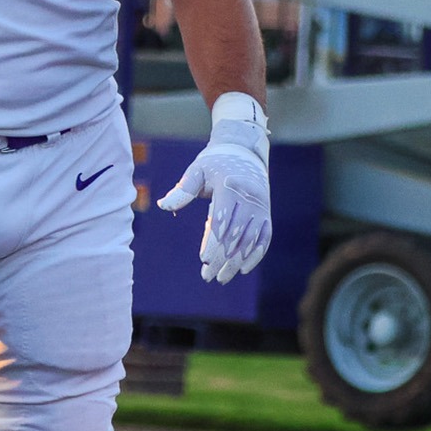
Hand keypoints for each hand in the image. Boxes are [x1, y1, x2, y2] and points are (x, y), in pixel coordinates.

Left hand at [157, 93, 271, 284]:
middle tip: (208, 276)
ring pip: (251, 240)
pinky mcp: (267, 214)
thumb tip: (163, 205)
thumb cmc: (214, 163)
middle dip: (223, 258)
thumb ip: (183, 190)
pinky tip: (243, 269)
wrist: (244, 152)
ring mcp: (261, 208)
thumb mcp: (197, 170)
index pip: (222, 219)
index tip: (204, 259)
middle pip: (237, 235)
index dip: (214, 241)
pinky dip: (256, 255)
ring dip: (237, 261)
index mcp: (230, 186)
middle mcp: (250, 198)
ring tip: (221, 278)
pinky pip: (265, 238)